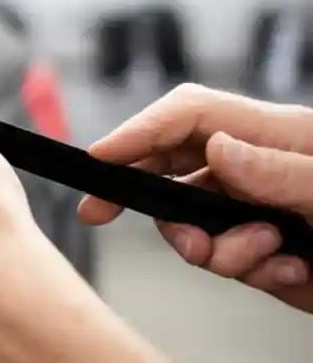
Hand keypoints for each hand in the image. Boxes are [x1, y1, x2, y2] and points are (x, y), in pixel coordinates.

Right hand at [78, 83, 312, 312]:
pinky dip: (257, 274)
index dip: (138, 130)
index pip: (190, 116)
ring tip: (270, 260)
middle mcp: (265, 168)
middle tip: (129, 225)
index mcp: (279, 136)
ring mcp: (268, 210)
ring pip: (200, 224)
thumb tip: (217, 147)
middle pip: (177, 167)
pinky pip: (237, 262)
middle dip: (156, 201)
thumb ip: (281, 169)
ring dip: (220, 251)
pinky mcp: (277, 252)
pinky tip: (298, 276)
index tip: (99, 158)